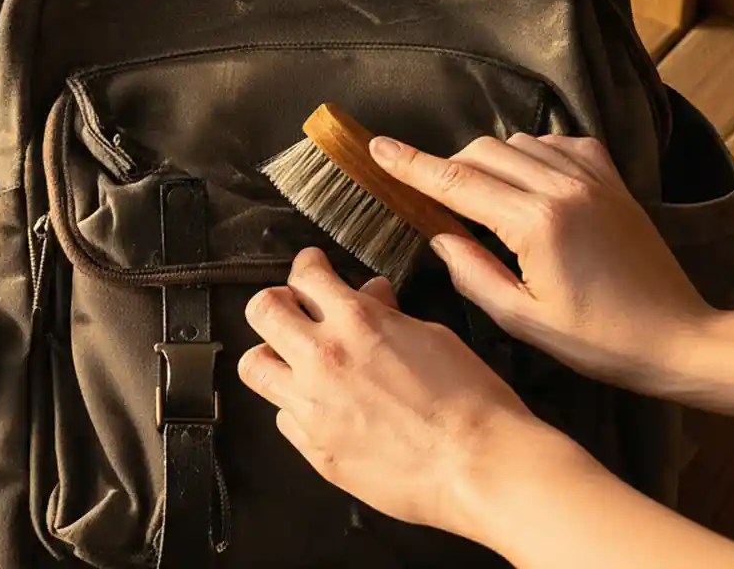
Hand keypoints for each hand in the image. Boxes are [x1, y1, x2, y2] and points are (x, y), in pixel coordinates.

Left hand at [239, 248, 547, 539]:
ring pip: (254, 367)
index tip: (311, 268)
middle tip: (292, 308)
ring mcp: (312, 407)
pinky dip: (296, 407)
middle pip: (261, 311)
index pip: (305, 275)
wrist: (479, 466)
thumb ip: (387, 316)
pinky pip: (283, 417)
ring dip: (272, 356)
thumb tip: (369, 299)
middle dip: (276, 303)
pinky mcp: (315, 449)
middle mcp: (323, 359)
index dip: (307, 266)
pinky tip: (322, 407)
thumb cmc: (471, 403)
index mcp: (356, 322)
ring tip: (293, 359)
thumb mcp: (432, 336)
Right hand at [369, 133, 714, 389]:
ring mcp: (592, 178)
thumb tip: (438, 237)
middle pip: (483, 152)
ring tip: (480, 198)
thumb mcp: (522, 319)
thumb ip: (472, 273)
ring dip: (488, 161)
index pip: (457, 181)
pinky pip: (557, 144)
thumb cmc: (599, 340)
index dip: (411, 164)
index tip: (377, 148)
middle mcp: (563, 187)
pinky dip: (531, 154)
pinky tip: (527, 182)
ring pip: (517, 144)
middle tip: (431, 196)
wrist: (678, 336)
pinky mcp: (612, 179)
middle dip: (448, 166)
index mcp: (536, 223)